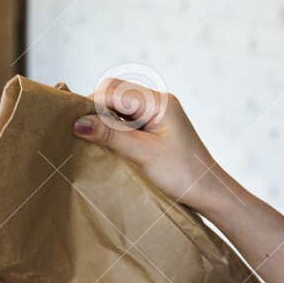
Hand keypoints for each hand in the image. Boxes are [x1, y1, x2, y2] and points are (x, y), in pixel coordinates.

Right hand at [72, 76, 231, 211]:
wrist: (208, 192)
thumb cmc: (182, 174)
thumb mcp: (142, 154)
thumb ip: (110, 135)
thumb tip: (77, 122)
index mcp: (158, 102)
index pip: (113, 90)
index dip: (91, 105)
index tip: (74, 126)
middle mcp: (157, 101)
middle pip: (113, 92)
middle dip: (95, 109)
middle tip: (82, 133)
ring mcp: (156, 113)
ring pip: (117, 105)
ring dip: (103, 119)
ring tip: (93, 140)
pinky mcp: (153, 126)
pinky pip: (125, 118)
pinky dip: (112, 128)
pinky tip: (107, 144)